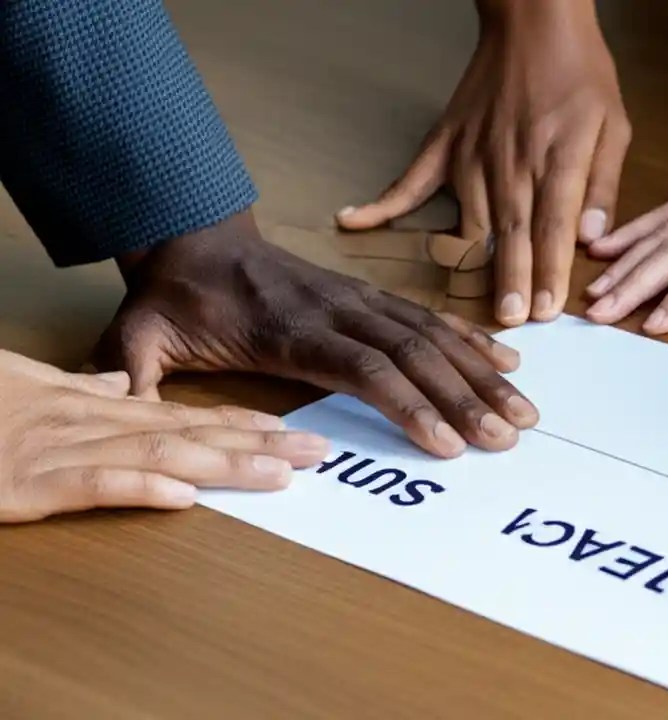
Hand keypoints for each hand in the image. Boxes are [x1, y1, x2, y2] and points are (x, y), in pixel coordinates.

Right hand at [0, 350, 328, 522]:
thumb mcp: (22, 385)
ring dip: (223, 465)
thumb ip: (74, 390)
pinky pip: (93, 486)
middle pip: (190, 433)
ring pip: (159, 455)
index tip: (290, 431)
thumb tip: (118, 388)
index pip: (185, 415)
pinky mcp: (26, 485)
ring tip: (279, 474)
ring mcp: (61, 452)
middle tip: (318, 451)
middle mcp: (90, 425)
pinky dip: (141, 490)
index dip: (241, 424)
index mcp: (93, 408)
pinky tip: (186, 498)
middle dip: (258, 443)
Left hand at [96, 212, 537, 457]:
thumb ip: (132, 373)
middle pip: (416, 355)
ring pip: (433, 336)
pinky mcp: (371, 297)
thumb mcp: (140, 334)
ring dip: (482, 373)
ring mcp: (360, 300)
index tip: (449, 441)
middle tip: (507, 437)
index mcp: (293, 329)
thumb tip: (118, 411)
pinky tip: (505, 359)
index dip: (411, 404)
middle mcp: (339, 311)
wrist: (195, 241)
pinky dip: (471, 340)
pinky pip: (429, 318)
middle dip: (467, 397)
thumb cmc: (177, 299)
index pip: (366, 368)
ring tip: (523, 410)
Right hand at [336, 0, 629, 325]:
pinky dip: (382, 204)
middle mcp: (513, 162)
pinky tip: (353, 222)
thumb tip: (595, 236)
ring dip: (469, 265)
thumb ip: (604, 184)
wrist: (535, 20)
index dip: (549, 270)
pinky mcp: (446, 143)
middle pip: (512, 233)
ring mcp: (473, 154)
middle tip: (507, 323)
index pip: (554, 226)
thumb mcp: (612, 125)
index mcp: (559, 158)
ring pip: (471, 220)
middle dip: (511, 281)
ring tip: (463, 310)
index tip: (545, 310)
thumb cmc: (580, 73)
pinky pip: (411, 179)